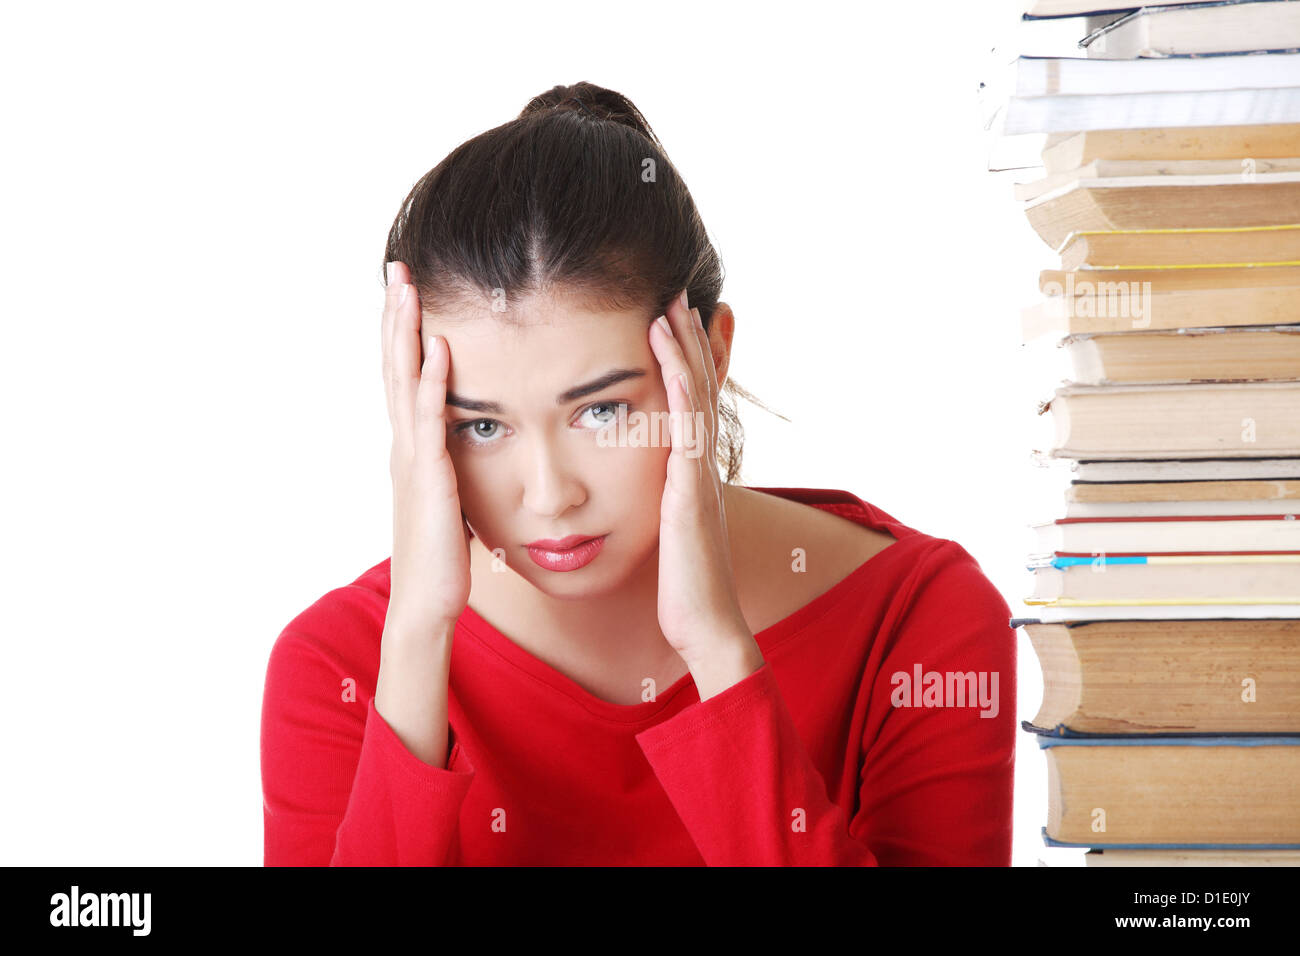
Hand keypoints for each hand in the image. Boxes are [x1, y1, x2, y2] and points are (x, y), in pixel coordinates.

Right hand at [381, 261, 471, 636]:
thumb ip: (450, 466)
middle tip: (396, 267)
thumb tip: (464, 447)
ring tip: (408, 287)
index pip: (404, 377)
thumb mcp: (449, 499)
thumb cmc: (444, 557)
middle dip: (396, 315)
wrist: (427, 603)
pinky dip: (433, 383)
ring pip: (405, 383)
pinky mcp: (430, 480)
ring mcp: (413, 460)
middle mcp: (405, 446)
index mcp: (412, 448)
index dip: (403, 332)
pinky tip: (441, 350)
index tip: (406, 288)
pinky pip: (431, 422)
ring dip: (407, 333)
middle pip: (396, 366)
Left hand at [648, 291, 763, 695]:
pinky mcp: (690, 487)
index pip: (686, 406)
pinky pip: (684, 421)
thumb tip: (645, 498)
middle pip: (696, 388)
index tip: (667, 323)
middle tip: (675, 293)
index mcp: (690, 476)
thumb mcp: (667, 538)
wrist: (705, 626)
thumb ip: (661, 510)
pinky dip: (676, 379)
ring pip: (693, 395)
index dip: (681, 363)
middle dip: (686, 340)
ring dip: (682, 347)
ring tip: (670, 304)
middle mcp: (699, 466)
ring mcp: (698, 474)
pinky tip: (663, 348)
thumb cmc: (682, 590)